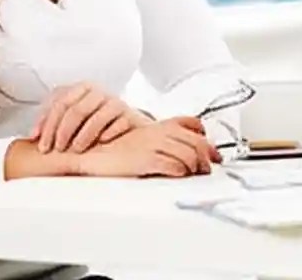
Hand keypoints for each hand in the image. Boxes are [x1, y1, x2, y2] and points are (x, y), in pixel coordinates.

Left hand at [30, 82, 151, 152]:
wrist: (131, 131)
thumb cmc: (98, 127)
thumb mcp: (73, 121)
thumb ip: (55, 122)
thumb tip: (32, 136)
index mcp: (79, 89)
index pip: (58, 102)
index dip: (45, 122)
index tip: (39, 140)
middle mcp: (95, 92)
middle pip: (73, 109)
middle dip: (61, 131)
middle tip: (56, 148)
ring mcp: (112, 100)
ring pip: (92, 115)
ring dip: (82, 135)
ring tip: (76, 150)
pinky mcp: (128, 112)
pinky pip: (116, 120)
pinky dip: (107, 132)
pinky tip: (102, 142)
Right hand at [75, 117, 220, 177]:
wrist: (87, 154)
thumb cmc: (111, 151)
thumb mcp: (139, 140)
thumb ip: (160, 142)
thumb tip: (181, 155)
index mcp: (157, 125)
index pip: (192, 125)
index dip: (207, 139)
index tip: (214, 153)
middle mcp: (158, 133)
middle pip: (196, 142)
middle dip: (206, 157)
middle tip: (208, 168)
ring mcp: (153, 145)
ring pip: (189, 154)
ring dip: (197, 166)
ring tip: (196, 174)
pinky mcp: (146, 159)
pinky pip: (173, 165)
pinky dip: (182, 172)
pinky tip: (181, 175)